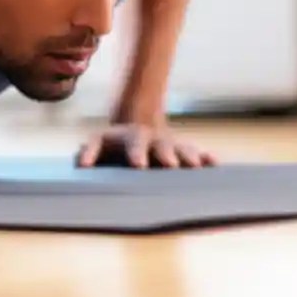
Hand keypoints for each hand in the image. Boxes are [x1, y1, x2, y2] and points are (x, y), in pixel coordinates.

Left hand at [75, 123, 217, 168]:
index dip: (136, 152)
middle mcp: (154, 139)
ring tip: (196, 167)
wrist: (136, 130)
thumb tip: (82, 165)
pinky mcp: (185, 152)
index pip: (133, 143)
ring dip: (189, 156)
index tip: (138, 165)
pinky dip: (207, 159)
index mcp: (132, 138)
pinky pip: (198, 154)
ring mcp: (171, 145)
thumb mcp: (98, 143)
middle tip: (171, 165)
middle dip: (166, 154)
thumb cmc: (113, 147)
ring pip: (182, 148)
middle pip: (162, 144)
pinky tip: (214, 164)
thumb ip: (88, 152)